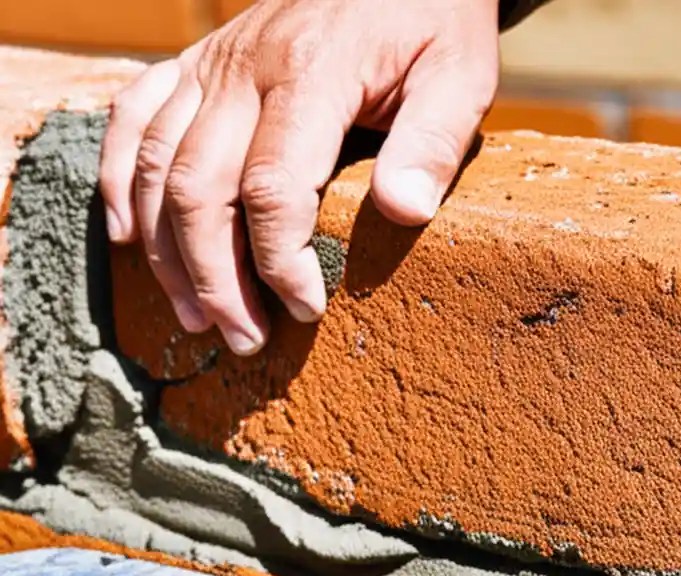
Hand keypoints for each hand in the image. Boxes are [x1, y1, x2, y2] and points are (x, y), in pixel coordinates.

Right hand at [100, 0, 500, 354]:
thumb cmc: (434, 23)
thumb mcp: (460, 76)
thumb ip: (434, 143)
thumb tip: (404, 213)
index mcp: (311, 74)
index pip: (271, 188)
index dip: (280, 262)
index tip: (306, 310)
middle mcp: (245, 68)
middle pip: (199, 189)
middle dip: (216, 278)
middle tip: (244, 339)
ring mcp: (213, 62)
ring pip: (156, 164)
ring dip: (166, 251)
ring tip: (197, 315)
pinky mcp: (199, 62)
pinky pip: (133, 117)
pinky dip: (121, 179)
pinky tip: (131, 237)